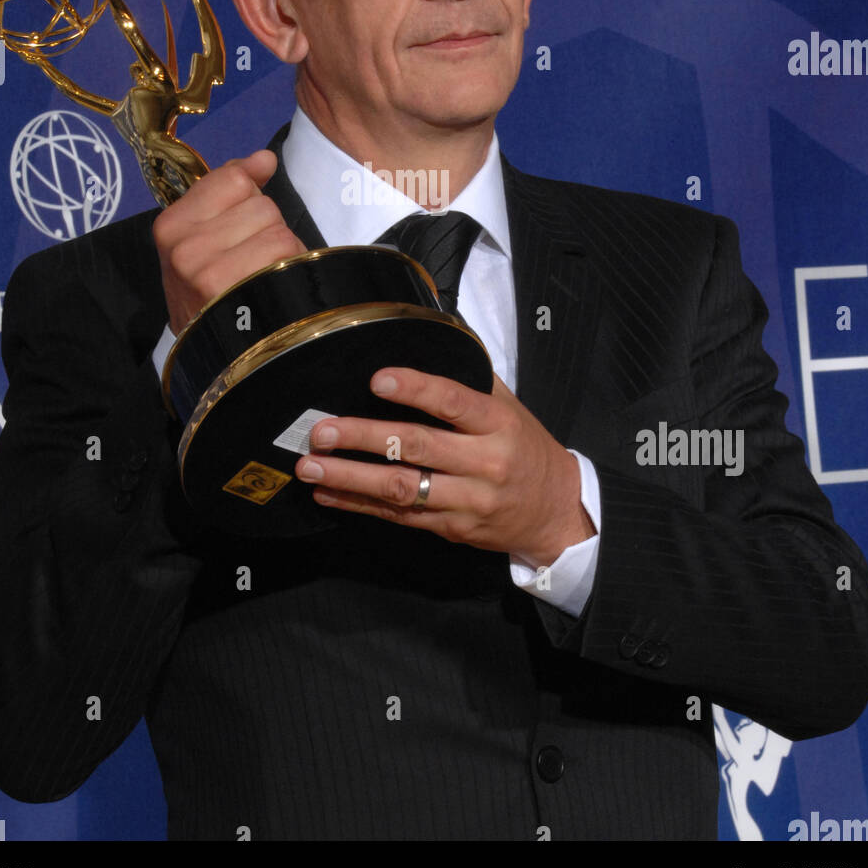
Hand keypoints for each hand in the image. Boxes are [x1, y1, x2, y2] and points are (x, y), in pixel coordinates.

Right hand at [152, 149, 305, 332]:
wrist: (208, 351)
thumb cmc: (211, 289)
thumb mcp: (203, 235)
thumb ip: (230, 189)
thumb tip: (265, 159)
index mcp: (171, 225)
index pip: (234, 179)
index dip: (249, 199)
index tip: (238, 229)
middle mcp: (184, 247)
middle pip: (261, 205)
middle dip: (266, 230)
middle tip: (249, 262)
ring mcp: (207, 272)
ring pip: (277, 228)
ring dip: (281, 250)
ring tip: (261, 276)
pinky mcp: (237, 291)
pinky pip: (285, 252)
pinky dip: (290, 267)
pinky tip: (272, 288)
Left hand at [296, 368, 594, 566]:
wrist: (555, 512)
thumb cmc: (525, 448)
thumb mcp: (510, 408)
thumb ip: (470, 380)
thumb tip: (427, 339)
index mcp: (498, 424)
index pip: (453, 402)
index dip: (415, 389)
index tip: (376, 379)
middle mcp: (484, 463)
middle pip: (417, 447)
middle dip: (364, 438)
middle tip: (322, 431)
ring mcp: (466, 500)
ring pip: (402, 489)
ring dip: (350, 478)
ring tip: (311, 468)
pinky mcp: (450, 528)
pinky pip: (399, 517)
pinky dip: (359, 505)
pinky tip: (328, 495)